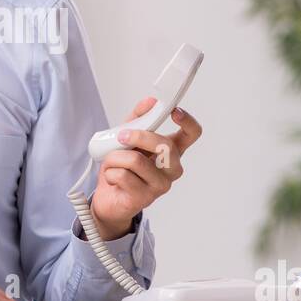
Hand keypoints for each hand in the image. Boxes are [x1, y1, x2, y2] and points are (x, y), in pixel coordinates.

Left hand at [89, 97, 202, 239]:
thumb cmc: (121, 167)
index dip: (187, 121)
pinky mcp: (145, 198)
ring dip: (115, 157)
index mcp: (172, 150)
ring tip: (112, 161)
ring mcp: (161, 185)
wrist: (108, 198)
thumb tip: (150, 101)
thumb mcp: (126, 137)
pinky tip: (112, 178)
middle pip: (165, 146)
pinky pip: (123, 176)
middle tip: (121, 136)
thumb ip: (137, 118)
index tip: (174, 111)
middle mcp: (172, 168)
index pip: (192, 134)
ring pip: (137, 161)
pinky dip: (110, 172)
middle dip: (139, 136)